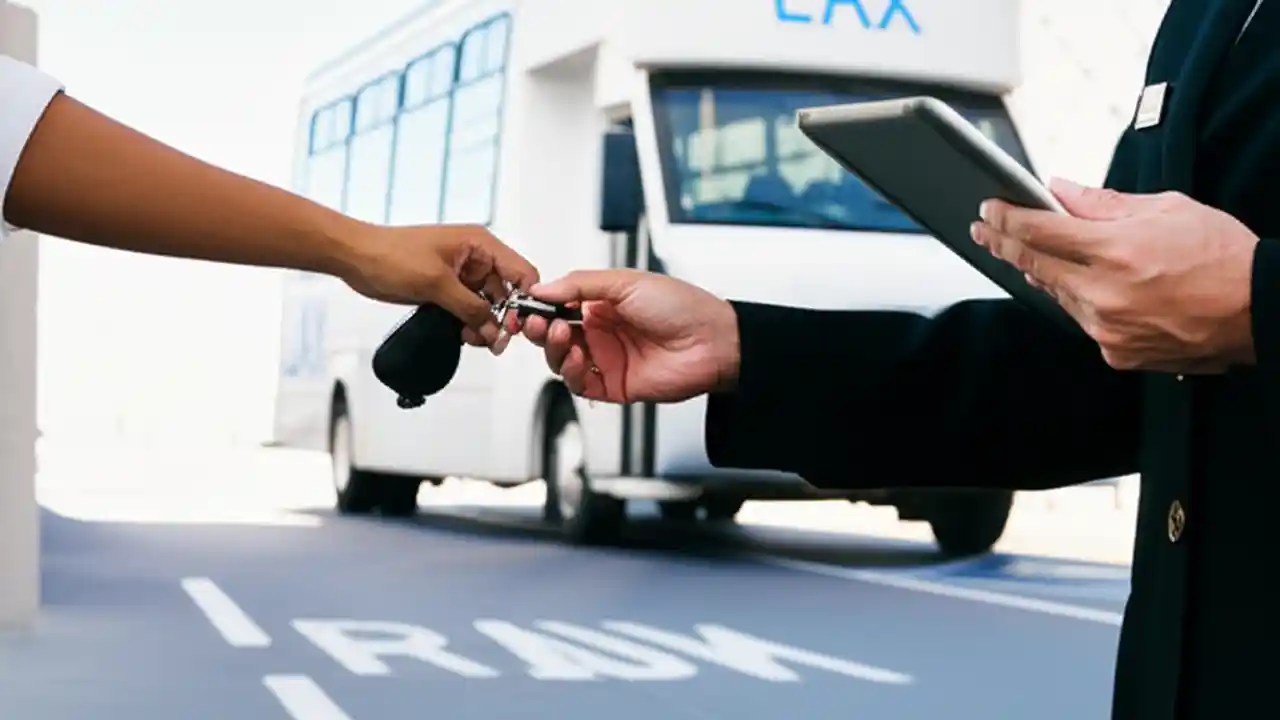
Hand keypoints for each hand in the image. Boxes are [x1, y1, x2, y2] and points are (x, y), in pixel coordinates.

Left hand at [344, 224, 538, 346]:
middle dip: (501, 319)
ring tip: (472, 338)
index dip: (524, 300)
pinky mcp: (446, 287)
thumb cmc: (389, 255)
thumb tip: (493, 332)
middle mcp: (475, 257)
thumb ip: (469, 309)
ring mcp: (461, 273)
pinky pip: (468, 308)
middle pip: (506, 292)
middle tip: (492, 342)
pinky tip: (461, 334)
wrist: (354, 258)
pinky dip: (468, 322)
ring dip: (483, 324)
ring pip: (487, 304)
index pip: (521, 272)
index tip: (515, 325)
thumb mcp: (436, 284)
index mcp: (480, 244)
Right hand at [516, 269, 739, 402]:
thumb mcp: (626, 282)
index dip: (540, 308)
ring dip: (555, 350)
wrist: (713, 341)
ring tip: (562, 337)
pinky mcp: (614, 385)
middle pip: (555, 336)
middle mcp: (601, 332)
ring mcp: (607, 360)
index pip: (558, 307)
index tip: (527, 305)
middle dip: (541, 330)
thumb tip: (543, 288)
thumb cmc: (682, 306)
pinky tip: (579, 360)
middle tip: (538, 323)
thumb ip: (580, 285)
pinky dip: (573, 374)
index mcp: (602, 304)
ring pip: (563, 361)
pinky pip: (581, 385)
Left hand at [972, 178, 1259, 373]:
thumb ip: (1102, 202)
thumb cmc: (1222, 257)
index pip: (1038, 232)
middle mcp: (1104, 293)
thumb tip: (1059, 190)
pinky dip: (1079, 300)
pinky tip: (1085, 285)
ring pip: (1057, 294)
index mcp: (1116, 252)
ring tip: (1029, 252)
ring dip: (1043, 272)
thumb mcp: (1166, 208)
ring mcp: (1107, 328)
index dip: (1006, 218)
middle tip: (984, 230)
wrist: (1259, 311)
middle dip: (1003, 244)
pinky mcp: (1115, 352)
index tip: (988, 210)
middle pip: (1034, 265)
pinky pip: (1082, 320)